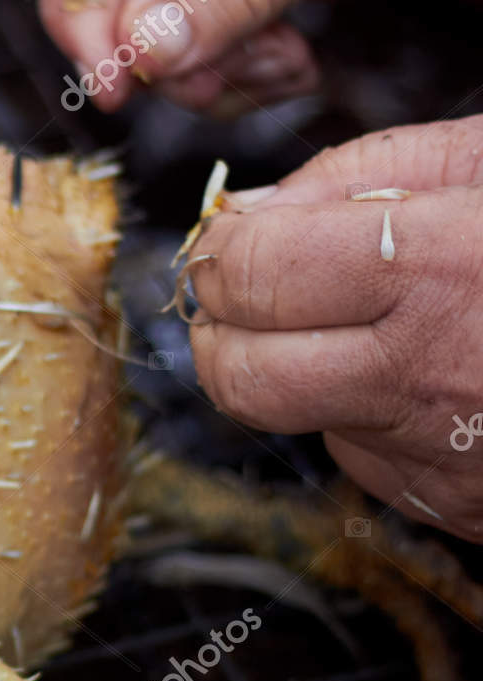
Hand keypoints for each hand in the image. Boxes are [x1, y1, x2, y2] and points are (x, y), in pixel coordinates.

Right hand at [26, 0, 482, 115]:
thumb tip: (144, 49)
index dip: (78, 9)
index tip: (113, 85)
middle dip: (160, 57)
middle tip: (216, 83)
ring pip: (149, 28)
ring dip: (208, 73)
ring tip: (282, 63)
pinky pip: (196, 41)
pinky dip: (236, 71)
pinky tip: (290, 60)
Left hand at [187, 116, 482, 539]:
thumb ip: (367, 173)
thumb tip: (252, 210)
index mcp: (437, 269)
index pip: (249, 275)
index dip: (222, 253)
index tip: (231, 238)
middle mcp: (428, 375)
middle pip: (239, 376)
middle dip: (221, 330)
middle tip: (242, 293)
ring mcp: (444, 457)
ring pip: (294, 423)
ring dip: (289, 373)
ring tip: (351, 323)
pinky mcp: (459, 507)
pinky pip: (363, 460)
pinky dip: (361, 415)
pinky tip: (423, 373)